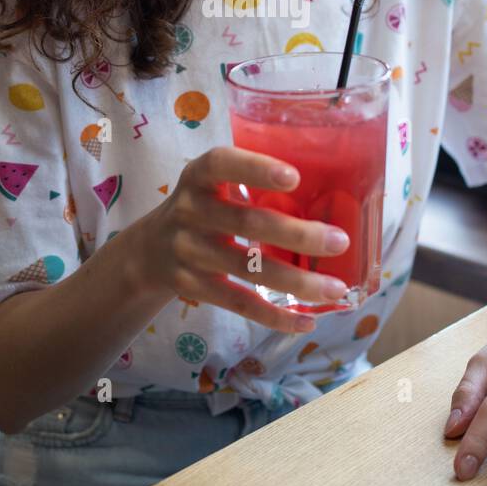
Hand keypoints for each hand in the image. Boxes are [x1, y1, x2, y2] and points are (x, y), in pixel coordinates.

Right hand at [130, 145, 350, 335]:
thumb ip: (249, 181)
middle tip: (339, 242)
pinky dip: (274, 316)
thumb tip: (328, 191)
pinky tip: (307, 321)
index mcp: (198, 177)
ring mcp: (189, 251)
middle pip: (246, 223)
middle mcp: (189, 211)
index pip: (221, 164)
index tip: (294, 177)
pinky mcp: (193, 287)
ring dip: (296, 281)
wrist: (147, 251)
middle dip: (296, 234)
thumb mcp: (210, 184)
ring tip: (335, 289)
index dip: (256, 168)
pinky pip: (239, 303)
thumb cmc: (200, 208)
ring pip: (248, 269)